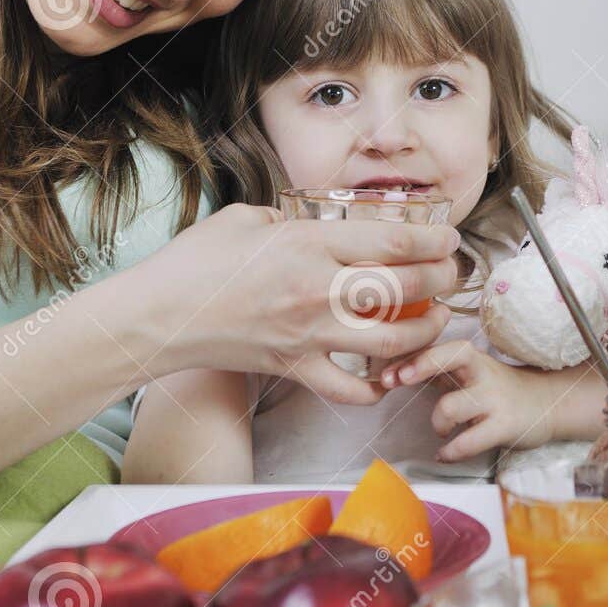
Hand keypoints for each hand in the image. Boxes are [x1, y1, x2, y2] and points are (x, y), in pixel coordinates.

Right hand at [115, 204, 460, 404]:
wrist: (156, 318)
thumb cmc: (194, 263)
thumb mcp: (245, 219)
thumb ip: (286, 217)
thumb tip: (310, 221)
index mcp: (309, 243)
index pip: (394, 239)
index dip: (433, 238)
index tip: (449, 237)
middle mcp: (318, 289)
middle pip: (406, 287)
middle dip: (441, 279)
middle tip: (451, 274)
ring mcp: (309, 334)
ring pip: (392, 342)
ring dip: (425, 332)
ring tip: (436, 321)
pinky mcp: (295, 368)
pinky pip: (350, 389)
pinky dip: (375, 388)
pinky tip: (387, 376)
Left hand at [376, 342, 566, 462]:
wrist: (546, 404)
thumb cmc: (495, 389)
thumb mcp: (468, 374)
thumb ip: (434, 372)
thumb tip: (389, 372)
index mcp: (470, 358)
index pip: (439, 346)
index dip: (411, 357)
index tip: (387, 374)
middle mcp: (483, 372)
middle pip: (452, 355)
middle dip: (421, 365)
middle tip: (398, 381)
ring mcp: (495, 399)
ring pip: (452, 406)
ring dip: (437, 423)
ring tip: (441, 431)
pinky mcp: (505, 426)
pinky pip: (469, 442)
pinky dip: (450, 452)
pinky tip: (445, 454)